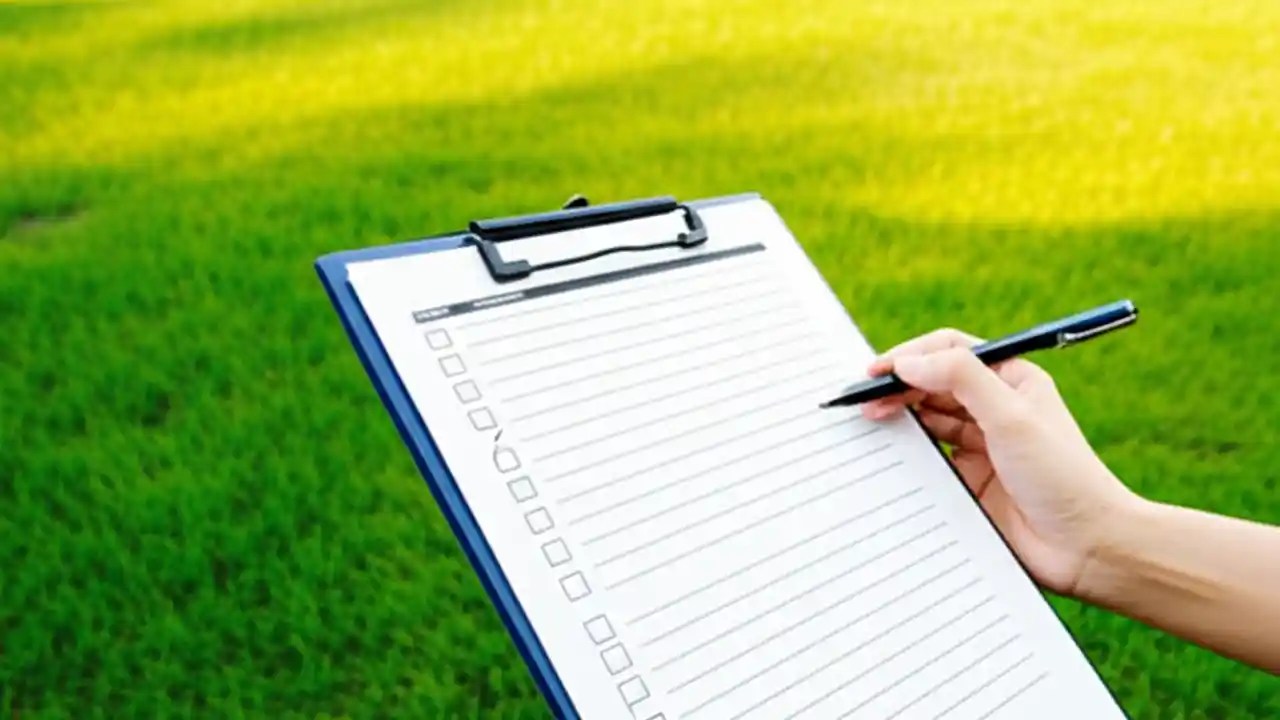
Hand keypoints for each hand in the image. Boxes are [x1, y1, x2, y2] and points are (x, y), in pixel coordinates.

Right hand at [860, 328, 1139, 598]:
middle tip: (865, 400)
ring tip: (871, 421)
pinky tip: (891, 454)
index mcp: (1012, 381)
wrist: (1088, 547)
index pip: (951, 352)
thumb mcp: (1012, 415)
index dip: (912, 356)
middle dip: (899, 386)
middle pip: (934, 384)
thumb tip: (910, 361)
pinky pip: (930, 460)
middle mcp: (996, 409)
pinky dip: (909, 453)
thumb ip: (961, 378)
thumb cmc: (1064, 477)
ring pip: (928, 420)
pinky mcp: (971, 481)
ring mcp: (982, 446)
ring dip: (900, 417)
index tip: (878, 371)